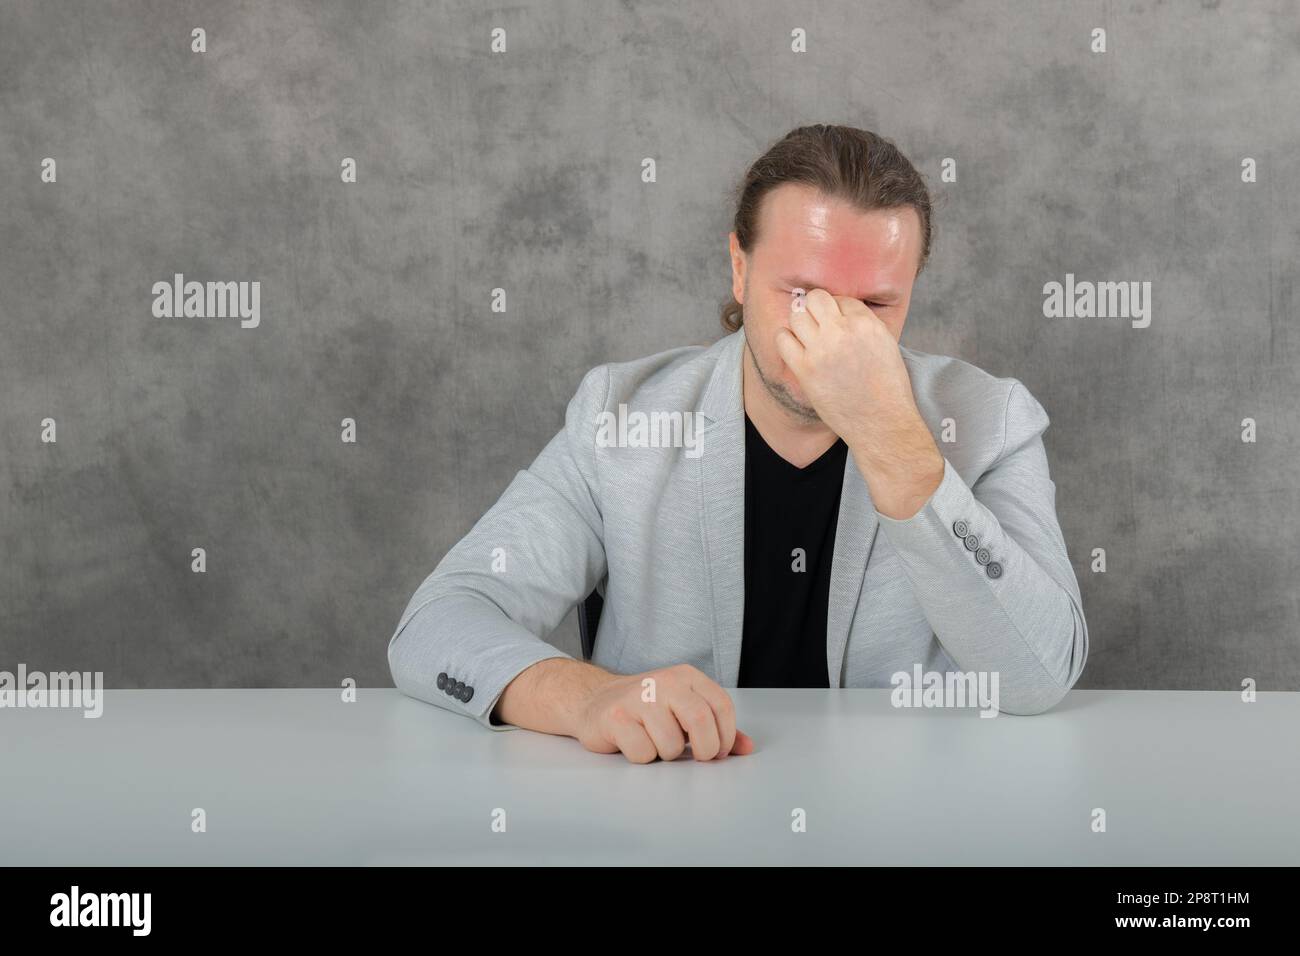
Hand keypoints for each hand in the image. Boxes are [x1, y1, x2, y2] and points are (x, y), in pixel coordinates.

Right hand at [573, 663, 755, 762]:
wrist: (594, 700)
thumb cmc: (645, 708)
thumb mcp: (684, 709)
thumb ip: (716, 727)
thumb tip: (746, 747)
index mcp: (685, 676)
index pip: (721, 705)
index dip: (726, 735)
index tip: (719, 751)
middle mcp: (664, 682)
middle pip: (701, 721)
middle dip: (705, 750)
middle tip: (696, 757)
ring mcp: (638, 698)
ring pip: (671, 745)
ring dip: (666, 754)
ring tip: (654, 741)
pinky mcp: (616, 717)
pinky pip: (643, 753)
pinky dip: (642, 757)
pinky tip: (633, 741)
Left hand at [776, 288, 918, 453]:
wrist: (882, 422)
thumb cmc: (887, 387)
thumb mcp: (886, 344)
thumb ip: (865, 325)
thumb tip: (841, 312)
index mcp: (866, 323)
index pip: (842, 299)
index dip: (838, 310)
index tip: (837, 323)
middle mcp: (842, 332)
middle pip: (816, 299)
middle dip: (815, 308)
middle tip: (818, 323)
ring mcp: (821, 350)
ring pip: (796, 316)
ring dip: (800, 323)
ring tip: (807, 336)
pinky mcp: (805, 369)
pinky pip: (782, 340)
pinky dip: (786, 339)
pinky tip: (796, 348)